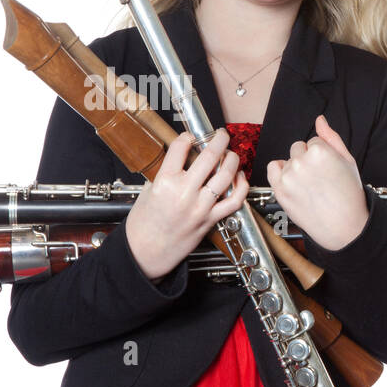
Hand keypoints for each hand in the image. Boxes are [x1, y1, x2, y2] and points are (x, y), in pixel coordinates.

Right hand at [125, 131, 248, 280]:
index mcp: (164, 182)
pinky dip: (241, 186)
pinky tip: (239, 177)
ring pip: (225, 176)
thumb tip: (182, 158)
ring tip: (231, 154)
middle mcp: (184, 193)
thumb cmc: (144, 223)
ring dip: (232, 160)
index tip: (191, 136)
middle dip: (219, 140)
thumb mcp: (148, 190)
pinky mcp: (211, 220)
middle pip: (209, 157)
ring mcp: (200, 207)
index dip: (187, 137)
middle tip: (221, 134)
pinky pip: (234, 201)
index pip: (180, 148)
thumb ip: (166, 173)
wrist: (146, 251)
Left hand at [267, 114, 368, 250]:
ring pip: (288, 160)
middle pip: (299, 148)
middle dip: (307, 160)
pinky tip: (295, 184)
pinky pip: (273, 168)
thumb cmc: (349, 196)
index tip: (329, 170)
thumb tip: (320, 120)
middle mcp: (302, 161)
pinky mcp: (279, 189)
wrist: (343, 227)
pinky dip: (281, 173)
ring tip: (310, 186)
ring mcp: (288, 175)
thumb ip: (331, 137)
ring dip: (295, 168)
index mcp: (321, 151)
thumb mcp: (348, 161)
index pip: (314, 141)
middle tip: (320, 179)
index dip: (323, 156)